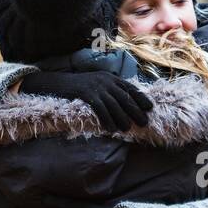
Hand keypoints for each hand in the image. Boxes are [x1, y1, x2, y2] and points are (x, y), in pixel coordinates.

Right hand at [18, 69, 152, 130]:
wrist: (57, 83)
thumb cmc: (79, 87)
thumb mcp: (98, 83)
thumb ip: (111, 90)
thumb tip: (125, 103)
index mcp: (111, 77)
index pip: (130, 87)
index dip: (141, 98)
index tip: (150, 107)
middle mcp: (106, 80)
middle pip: (124, 97)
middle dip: (135, 110)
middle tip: (144, 122)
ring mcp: (96, 87)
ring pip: (114, 105)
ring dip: (122, 118)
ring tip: (127, 129)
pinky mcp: (86, 94)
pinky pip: (100, 109)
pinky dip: (107, 120)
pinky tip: (111, 129)